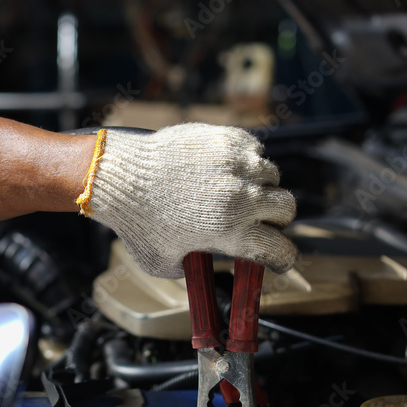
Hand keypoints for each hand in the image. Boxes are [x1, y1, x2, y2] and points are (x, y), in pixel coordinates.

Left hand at [78, 123, 297, 277]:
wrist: (120, 177)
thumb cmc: (137, 222)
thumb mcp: (165, 263)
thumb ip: (195, 268)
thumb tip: (211, 266)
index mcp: (230, 232)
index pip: (281, 249)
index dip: (282, 258)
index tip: (278, 257)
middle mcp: (239, 197)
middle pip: (286, 208)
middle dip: (275, 219)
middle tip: (258, 221)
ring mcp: (235, 164)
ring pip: (272, 177)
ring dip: (261, 187)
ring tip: (237, 192)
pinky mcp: (226, 138)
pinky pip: (255, 150)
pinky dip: (247, 160)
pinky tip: (226, 170)